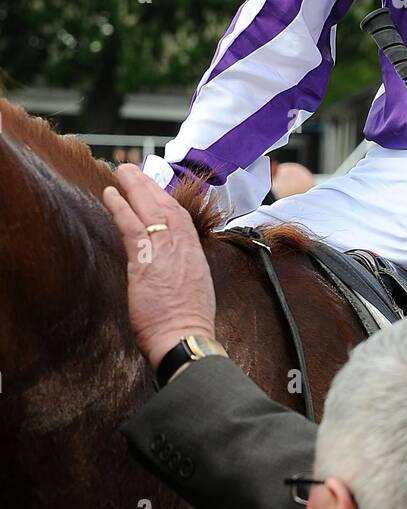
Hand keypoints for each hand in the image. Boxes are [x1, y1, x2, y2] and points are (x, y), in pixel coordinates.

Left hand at [103, 165, 216, 369]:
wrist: (186, 338)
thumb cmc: (188, 324)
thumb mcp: (194, 290)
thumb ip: (182, 273)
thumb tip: (173, 271)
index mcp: (194, 254)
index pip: (180, 217)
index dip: (165, 199)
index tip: (154, 187)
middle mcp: (182, 246)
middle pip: (166, 205)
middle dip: (149, 185)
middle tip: (134, 170)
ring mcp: (165, 250)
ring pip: (149, 209)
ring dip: (134, 187)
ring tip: (121, 172)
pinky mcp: (145, 260)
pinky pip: (131, 226)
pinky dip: (121, 208)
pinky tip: (110, 195)